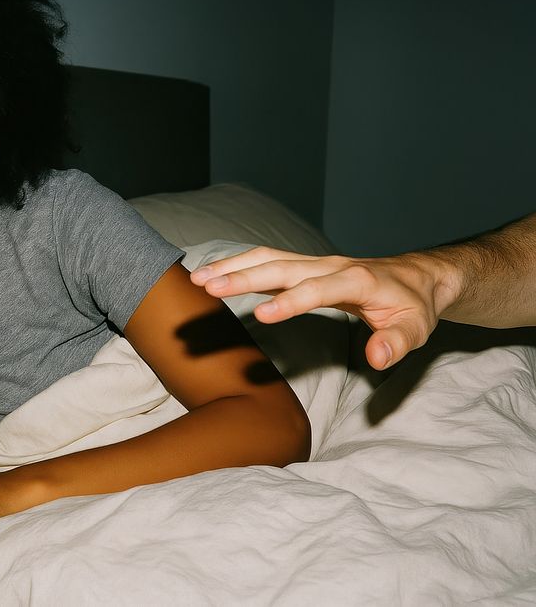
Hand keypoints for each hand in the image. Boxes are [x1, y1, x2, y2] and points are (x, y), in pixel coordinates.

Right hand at [190, 246, 455, 369]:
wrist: (417, 276)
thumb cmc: (413, 305)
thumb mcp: (416, 328)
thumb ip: (396, 343)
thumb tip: (376, 357)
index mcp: (356, 280)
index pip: (316, 290)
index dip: (289, 303)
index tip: (260, 317)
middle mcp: (330, 265)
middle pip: (280, 267)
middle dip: (241, 276)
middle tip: (206, 287)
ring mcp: (315, 263)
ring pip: (268, 258)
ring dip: (232, 266)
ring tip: (198, 278)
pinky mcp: (305, 266)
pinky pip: (268, 260)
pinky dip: (239, 264)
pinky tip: (215, 273)